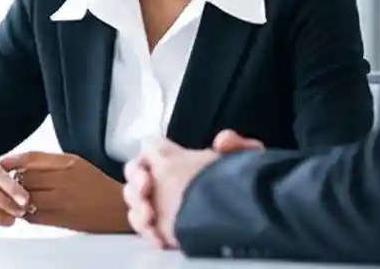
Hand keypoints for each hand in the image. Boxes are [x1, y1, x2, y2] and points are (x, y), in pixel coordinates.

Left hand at [0, 151, 128, 232]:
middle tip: (6, 184)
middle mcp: (65, 180)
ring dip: (17, 199)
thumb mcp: (76, 163)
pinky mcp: (62, 219)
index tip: (1, 163)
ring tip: (16, 198)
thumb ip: (49, 162)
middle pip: (25, 179)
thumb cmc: (95, 184)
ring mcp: (63, 200)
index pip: (31, 158)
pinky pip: (34, 216)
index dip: (12, 161)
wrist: (117, 208)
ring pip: (27, 198)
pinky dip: (25, 214)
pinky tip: (27, 210)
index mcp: (68, 162)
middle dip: (12, 182)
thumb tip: (19, 164)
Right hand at [123, 130, 260, 246]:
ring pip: (133, 200)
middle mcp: (162, 179)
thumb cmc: (241, 186)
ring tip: (150, 216)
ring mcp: (159, 204)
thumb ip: (236, 145)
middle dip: (136, 179)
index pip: (150, 147)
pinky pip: (142, 227)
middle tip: (146, 188)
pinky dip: (145, 231)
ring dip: (137, 206)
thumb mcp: (245, 162)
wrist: (246, 220)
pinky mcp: (161, 228)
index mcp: (176, 159)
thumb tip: (221, 141)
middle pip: (134, 172)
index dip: (147, 154)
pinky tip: (159, 238)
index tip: (151, 166)